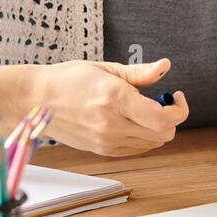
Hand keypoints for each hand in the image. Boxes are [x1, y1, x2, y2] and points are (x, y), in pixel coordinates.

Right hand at [27, 58, 187, 156]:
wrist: (37, 100)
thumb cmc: (70, 79)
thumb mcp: (106, 68)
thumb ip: (139, 72)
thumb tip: (165, 66)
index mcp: (114, 98)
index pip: (163, 118)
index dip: (179, 109)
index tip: (175, 94)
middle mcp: (111, 124)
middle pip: (163, 134)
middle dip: (171, 118)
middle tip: (162, 100)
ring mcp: (106, 140)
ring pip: (152, 144)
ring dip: (158, 128)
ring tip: (144, 109)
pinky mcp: (102, 150)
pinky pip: (136, 150)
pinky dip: (143, 137)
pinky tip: (133, 120)